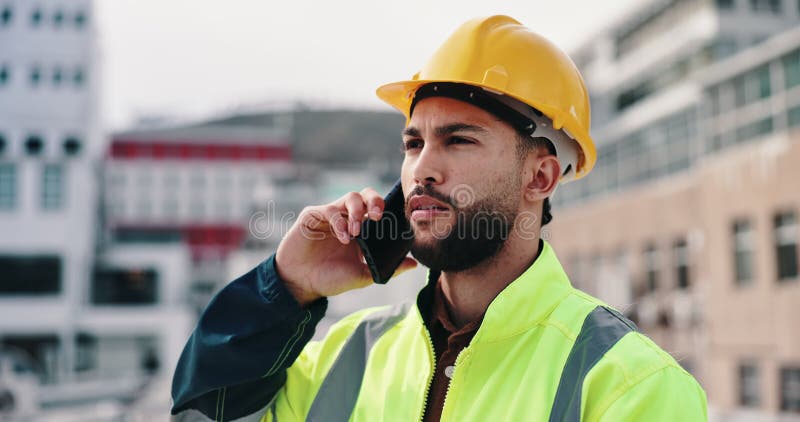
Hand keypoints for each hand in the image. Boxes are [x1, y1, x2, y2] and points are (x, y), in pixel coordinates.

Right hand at [275, 187, 417, 306]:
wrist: (301, 284)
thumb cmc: (330, 279)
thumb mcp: (363, 276)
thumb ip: (388, 269)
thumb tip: (414, 264)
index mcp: (362, 229)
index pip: (377, 209)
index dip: (387, 209)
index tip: (395, 219)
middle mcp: (348, 218)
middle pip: (366, 195)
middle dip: (375, 201)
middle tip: (377, 216)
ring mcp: (331, 215)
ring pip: (350, 197)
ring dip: (357, 211)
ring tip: (357, 232)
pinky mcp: (313, 215)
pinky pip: (330, 209)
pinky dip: (339, 221)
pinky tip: (344, 237)